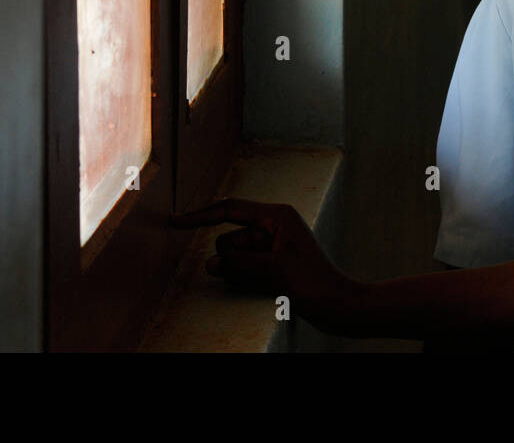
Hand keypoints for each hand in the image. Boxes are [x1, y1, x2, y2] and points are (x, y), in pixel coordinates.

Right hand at [170, 198, 363, 334]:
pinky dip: (246, 278)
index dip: (200, 216)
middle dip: (235, 258)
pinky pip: (242, 268)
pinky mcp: (270, 263)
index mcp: (277, 215)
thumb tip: (210, 264)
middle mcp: (273, 225)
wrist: (337, 306)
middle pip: (229, 238)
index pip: (230, 209)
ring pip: (234, 257)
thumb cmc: (314, 282)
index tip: (175, 221)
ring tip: (271, 282)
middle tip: (266, 271)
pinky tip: (269, 288)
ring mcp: (271, 245)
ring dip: (242, 271)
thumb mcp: (275, 270)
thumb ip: (240, 264)